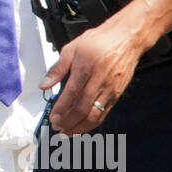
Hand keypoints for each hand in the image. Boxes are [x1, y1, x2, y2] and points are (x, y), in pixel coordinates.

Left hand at [39, 13, 150, 135]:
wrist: (127, 38)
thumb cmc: (99, 41)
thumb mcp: (72, 48)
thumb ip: (57, 68)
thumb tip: (44, 85)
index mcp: (85, 67)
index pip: (72, 93)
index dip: (61, 108)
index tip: (52, 118)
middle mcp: (99, 80)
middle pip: (83, 108)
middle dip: (68, 122)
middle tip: (57, 127)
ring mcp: (110, 89)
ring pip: (95, 114)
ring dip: (79, 127)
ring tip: (66, 133)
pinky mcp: (117, 94)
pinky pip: (104, 113)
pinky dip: (92, 123)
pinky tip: (81, 127)